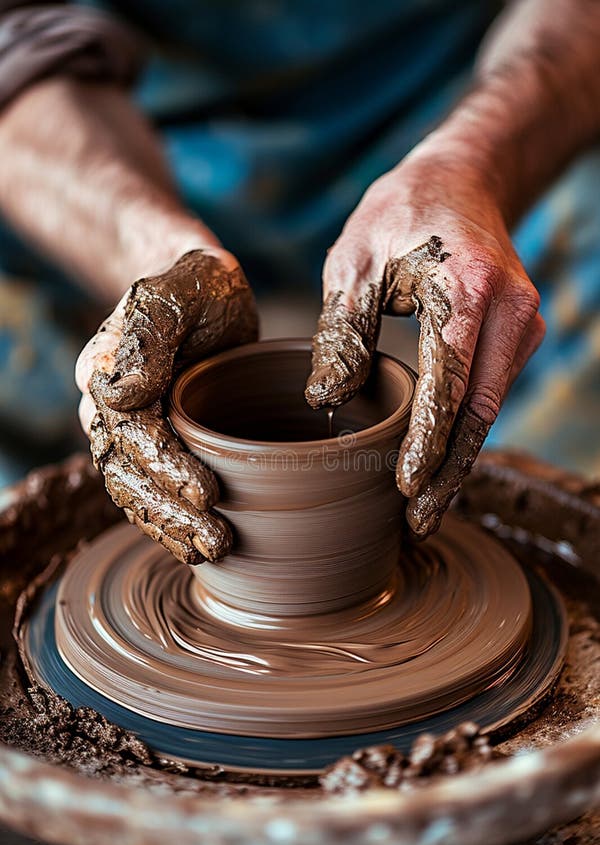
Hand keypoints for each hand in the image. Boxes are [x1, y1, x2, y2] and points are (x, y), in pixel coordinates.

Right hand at [76, 248, 258, 563]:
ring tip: (211, 550)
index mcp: (105, 371)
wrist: (203, 289)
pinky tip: (194, 543)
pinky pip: (151, 488)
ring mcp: (127, 429)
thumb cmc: (195, 283)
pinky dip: (171, 519)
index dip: (165, 466)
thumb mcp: (177, 291)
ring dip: (170, 525)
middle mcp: (108, 407)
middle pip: (128, 472)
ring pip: (136, 489)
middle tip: (217, 540)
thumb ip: (147, 333)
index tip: (207, 492)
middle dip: (170, 512)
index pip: (130, 432)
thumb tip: (117, 392)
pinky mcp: (154, 442)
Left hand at [305, 149, 543, 536]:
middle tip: (418, 523)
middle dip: (448, 472)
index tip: (404, 489)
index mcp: (466, 289)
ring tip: (425, 508)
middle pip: (479, 412)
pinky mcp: (518, 336)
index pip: (448, 384)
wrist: (460, 181)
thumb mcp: (354, 263)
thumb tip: (326, 401)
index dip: (426, 442)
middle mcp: (509, 312)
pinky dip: (465, 433)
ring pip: (490, 411)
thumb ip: (342, 332)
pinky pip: (491, 395)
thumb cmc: (400, 216)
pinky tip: (441, 464)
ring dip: (458, 460)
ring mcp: (522, 325)